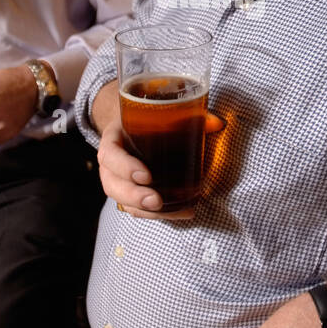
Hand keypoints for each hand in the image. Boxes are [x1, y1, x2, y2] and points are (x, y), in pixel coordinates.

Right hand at [97, 111, 224, 220]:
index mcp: (113, 140)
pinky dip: (158, 215)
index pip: (109, 154)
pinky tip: (182, 213)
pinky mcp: (132, 194)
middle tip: (156, 201)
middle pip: (113, 185)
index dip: (124, 167)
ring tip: (174, 211)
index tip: (146, 175)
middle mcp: (111, 164)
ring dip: (146, 211)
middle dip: (134, 196)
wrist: (132, 127)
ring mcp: (119, 182)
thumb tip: (217, 122)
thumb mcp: (156, 112)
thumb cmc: (145, 120)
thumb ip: (187, 114)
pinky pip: (138, 209)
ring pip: (124, 202)